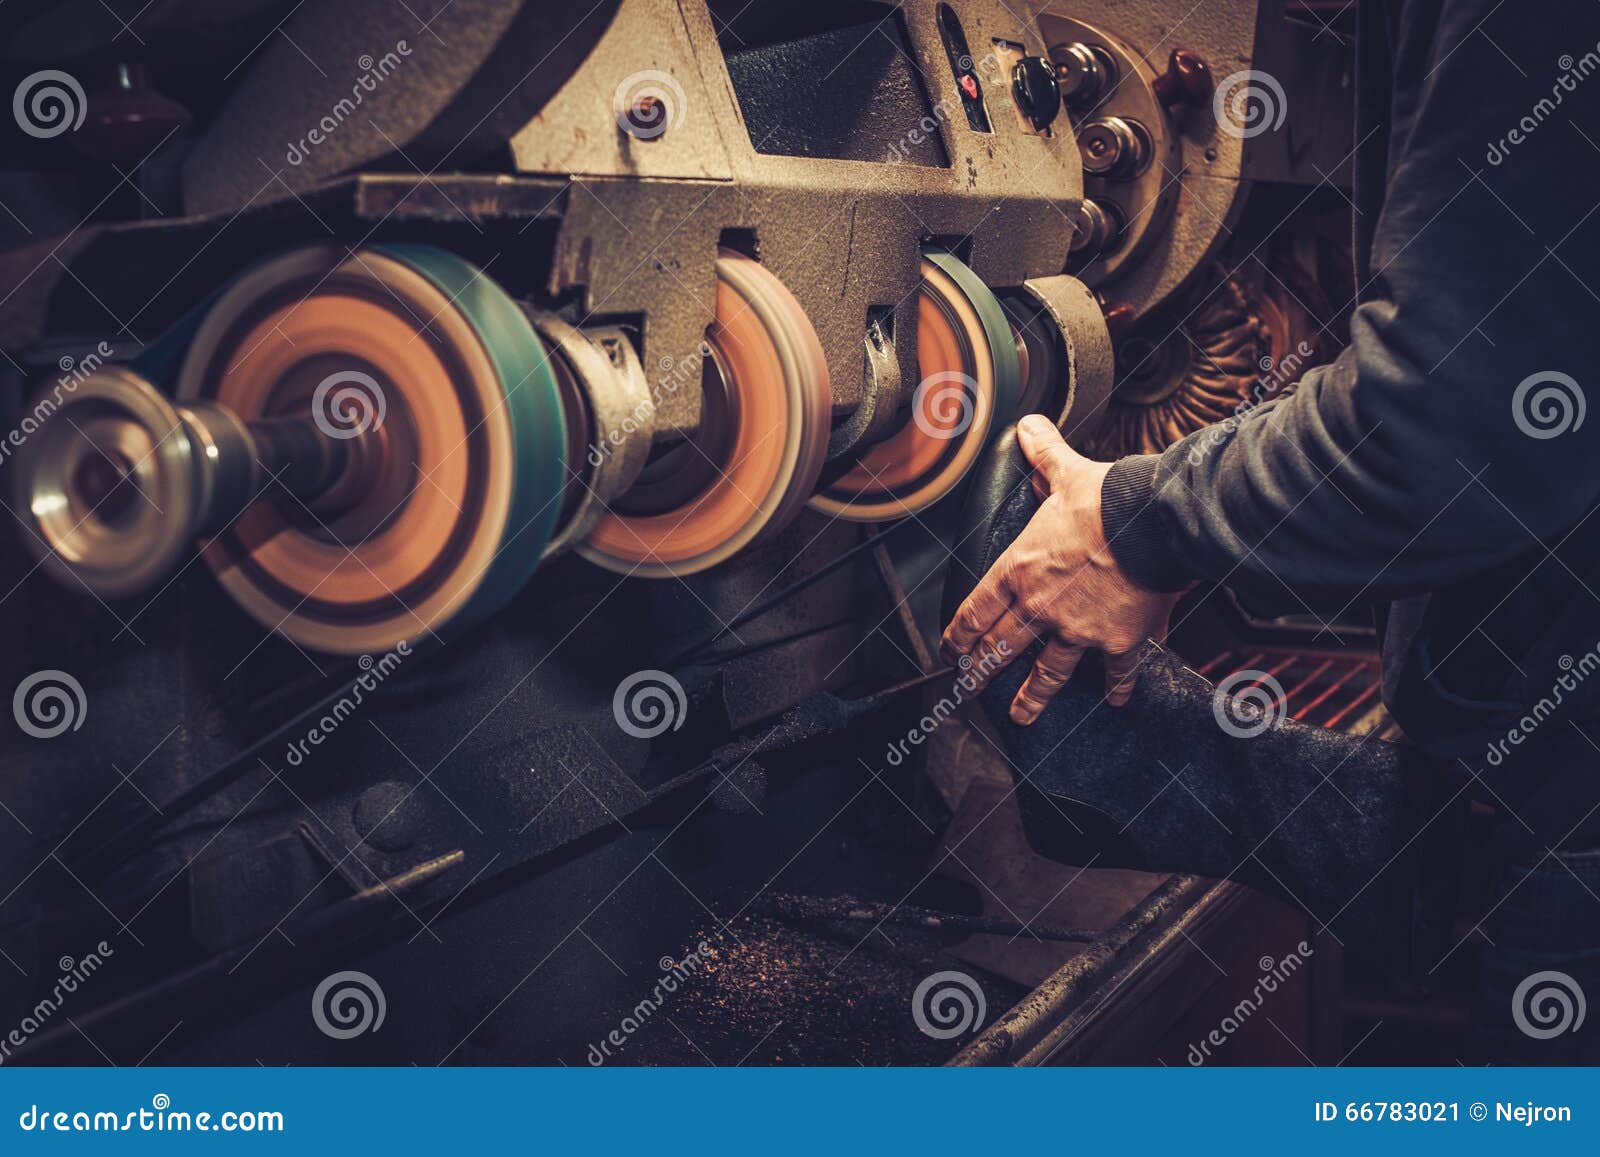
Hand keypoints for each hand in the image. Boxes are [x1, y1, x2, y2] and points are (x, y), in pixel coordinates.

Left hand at [940, 415, 1182, 724]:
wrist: (1152, 524)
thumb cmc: (1106, 501)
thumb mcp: (1065, 473)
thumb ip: (1043, 455)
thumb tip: (1029, 428)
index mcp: (1020, 571)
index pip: (976, 610)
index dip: (959, 634)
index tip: (952, 650)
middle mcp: (1042, 608)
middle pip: (1002, 648)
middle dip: (982, 672)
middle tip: (971, 689)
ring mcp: (1078, 630)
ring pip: (1047, 673)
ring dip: (1032, 696)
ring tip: (1022, 714)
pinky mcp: (1118, 642)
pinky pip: (1115, 671)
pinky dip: (1116, 686)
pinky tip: (1114, 699)